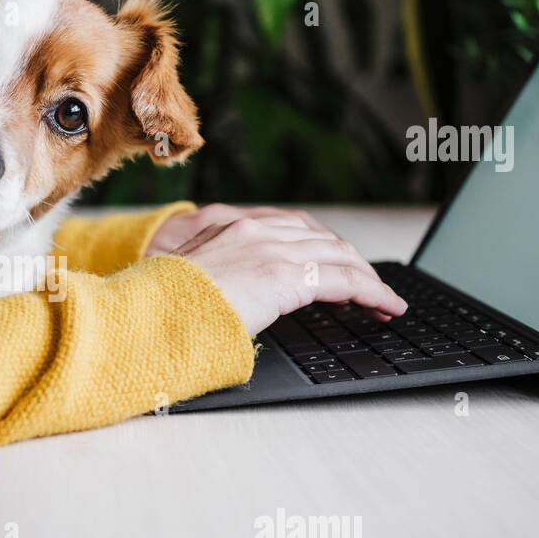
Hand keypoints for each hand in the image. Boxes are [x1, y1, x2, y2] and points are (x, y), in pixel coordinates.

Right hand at [159, 209, 406, 335]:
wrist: (151, 311)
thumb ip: (215, 273)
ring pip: (340, 256)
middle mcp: (256, 230)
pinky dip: (373, 292)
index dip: (320, 246)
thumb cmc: (160, 305)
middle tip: (369, 286)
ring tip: (384, 301)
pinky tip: (387, 306)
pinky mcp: (287, 276)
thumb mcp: (187, 277)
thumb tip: (230, 292)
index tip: (335, 264)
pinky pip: (346, 281)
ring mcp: (273, 249)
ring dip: (367, 278)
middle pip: (322, 239)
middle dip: (350, 261)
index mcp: (230, 226)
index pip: (292, 227)